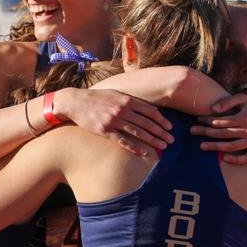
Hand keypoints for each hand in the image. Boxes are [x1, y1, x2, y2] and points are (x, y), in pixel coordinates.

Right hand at [55, 87, 173, 157]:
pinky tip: (145, 153)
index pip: (150, 111)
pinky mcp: (105, 131)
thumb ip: (131, 101)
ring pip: (138, 132)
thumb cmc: (98, 98)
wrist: (76, 102)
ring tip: (163, 146)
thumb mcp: (116, 94)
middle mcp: (122, 110)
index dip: (162, 120)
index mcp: (127, 100)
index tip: (170, 127)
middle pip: (147, 123)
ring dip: (153, 140)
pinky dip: (135, 147)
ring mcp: (114, 121)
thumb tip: (148, 108)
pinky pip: (123, 141)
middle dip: (161, 132)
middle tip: (171, 140)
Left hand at [191, 95, 246, 164]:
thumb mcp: (244, 99)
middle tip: (192, 131)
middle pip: (223, 134)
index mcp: (244, 117)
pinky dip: (236, 160)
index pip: (221, 121)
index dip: (207, 120)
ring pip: (231, 146)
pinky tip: (224, 158)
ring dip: (215, 147)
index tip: (197, 120)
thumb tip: (212, 109)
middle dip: (205, 132)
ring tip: (202, 146)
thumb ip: (228, 101)